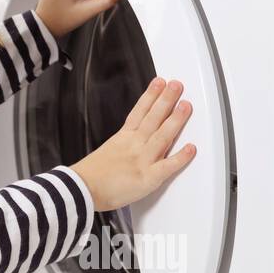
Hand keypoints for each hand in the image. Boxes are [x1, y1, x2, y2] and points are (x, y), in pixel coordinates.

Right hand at [71, 77, 196, 211]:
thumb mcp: (107, 151)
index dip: (151, 95)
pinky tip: (191, 148)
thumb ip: (122, 145)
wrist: (82, 190)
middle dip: (166, 100)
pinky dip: (180, 157)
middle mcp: (134, 145)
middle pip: (153, 118)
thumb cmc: (91, 176)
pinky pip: (167, 166)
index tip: (159, 82)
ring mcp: (142, 160)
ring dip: (175, 120)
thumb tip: (130, 142)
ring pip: (162, 136)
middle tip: (176, 85)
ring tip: (185, 106)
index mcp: (123, 138)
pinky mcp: (148, 178)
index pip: (139, 112)